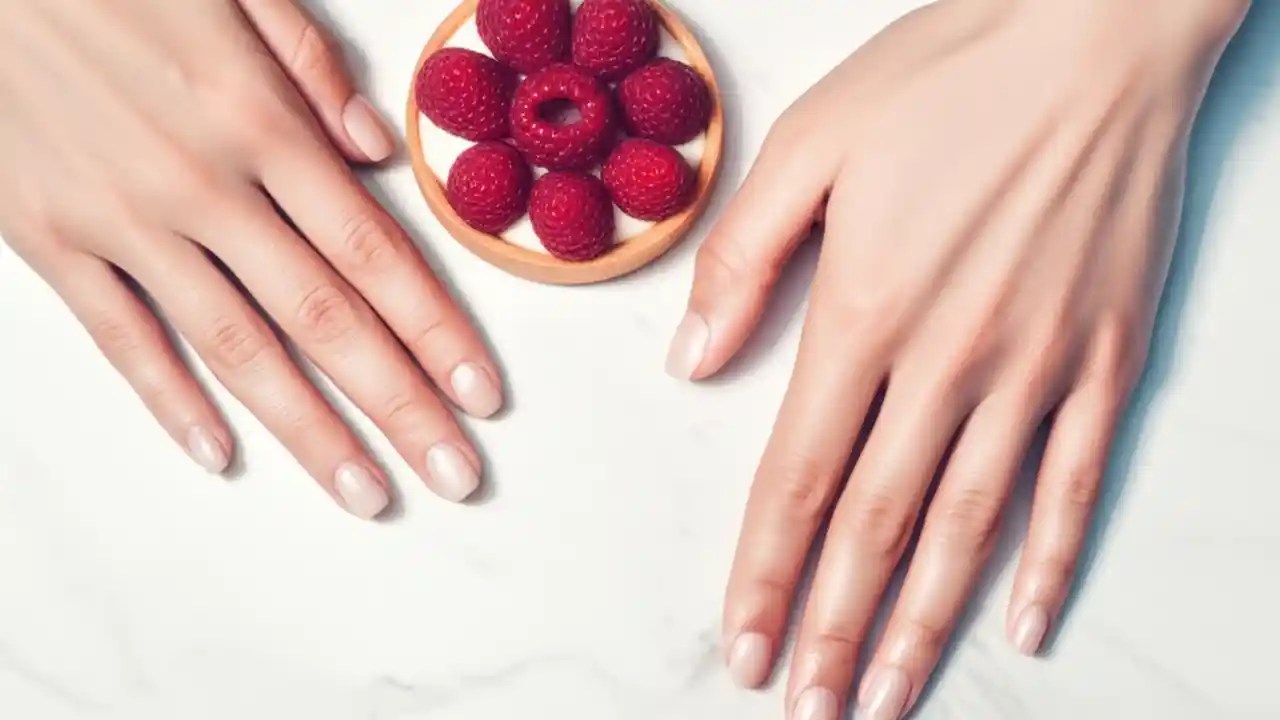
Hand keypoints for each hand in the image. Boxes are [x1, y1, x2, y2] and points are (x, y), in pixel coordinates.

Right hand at [0, 0, 502, 517]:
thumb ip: (311, 67)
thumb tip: (378, 153)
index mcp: (261, 121)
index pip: (374, 252)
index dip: (437, 330)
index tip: (482, 393)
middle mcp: (205, 186)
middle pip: (324, 319)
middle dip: (400, 404)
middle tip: (455, 473)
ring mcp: (126, 221)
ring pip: (236, 349)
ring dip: (309, 431)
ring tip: (367, 494)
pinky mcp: (51, 239)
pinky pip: (123, 338)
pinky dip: (171, 402)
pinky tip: (220, 456)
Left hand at [668, 0, 1246, 716]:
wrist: (1098, 29)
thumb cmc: (950, 75)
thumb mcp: (811, 143)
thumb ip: (741, 260)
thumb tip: (693, 363)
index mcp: (862, 309)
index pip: (797, 477)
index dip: (767, 574)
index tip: (744, 647)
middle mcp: (948, 359)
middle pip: (874, 526)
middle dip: (834, 630)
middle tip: (806, 709)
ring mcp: (1037, 366)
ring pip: (966, 525)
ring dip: (922, 624)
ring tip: (889, 699)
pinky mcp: (1107, 356)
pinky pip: (1074, 480)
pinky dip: (1046, 559)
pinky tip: (1021, 625)